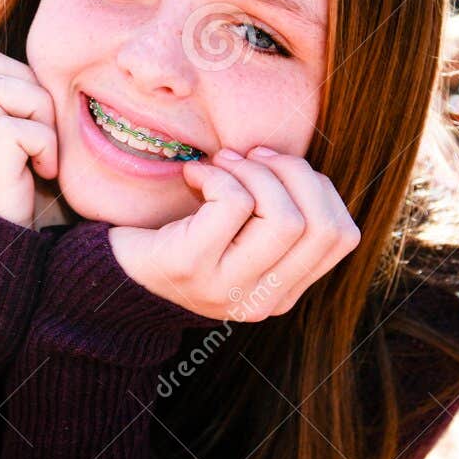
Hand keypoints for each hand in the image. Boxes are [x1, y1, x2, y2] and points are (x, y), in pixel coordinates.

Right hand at [0, 44, 60, 229]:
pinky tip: (47, 174)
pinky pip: (12, 128)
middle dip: (29, 87)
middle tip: (47, 132)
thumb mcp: (51, 153)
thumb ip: (48, 117)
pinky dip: (41, 143)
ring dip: (36, 111)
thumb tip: (74, 75)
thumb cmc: (54, 212)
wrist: (29, 268)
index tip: (44, 119)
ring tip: (47, 151)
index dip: (20, 74)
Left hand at [106, 148, 360, 321]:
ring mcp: (228, 289)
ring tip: (221, 164)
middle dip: (290, 173)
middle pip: (318, 225)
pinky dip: (218, 174)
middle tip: (250, 157)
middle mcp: (263, 301)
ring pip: (283, 216)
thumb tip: (291, 164)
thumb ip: (279, 212)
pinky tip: (194, 175)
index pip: (343, 236)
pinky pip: (233, 203)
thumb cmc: (185, 238)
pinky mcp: (192, 268)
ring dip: (253, 172)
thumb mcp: (242, 233)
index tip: (279, 169)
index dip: (321, 189)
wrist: (115, 271)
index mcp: (285, 291)